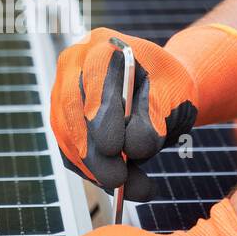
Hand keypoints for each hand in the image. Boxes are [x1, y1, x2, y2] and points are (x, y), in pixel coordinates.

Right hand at [51, 25, 236, 200]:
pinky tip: (124, 187)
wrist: (162, 91)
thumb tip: (134, 146)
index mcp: (103, 46)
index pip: (95, 78)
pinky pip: (70, 153)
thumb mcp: (174, 94)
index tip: (114, 147)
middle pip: (72, 111)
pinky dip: (94, 174)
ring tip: (136, 189)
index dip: (102, 114)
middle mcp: (74, 67)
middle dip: (94, 152)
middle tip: (119, 181)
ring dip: (97, 170)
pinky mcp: (63, 124)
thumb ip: (155, 113)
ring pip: (68, 137)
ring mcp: (62, 96)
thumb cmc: (169, 86)